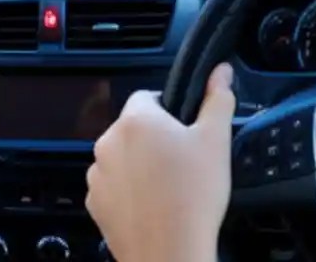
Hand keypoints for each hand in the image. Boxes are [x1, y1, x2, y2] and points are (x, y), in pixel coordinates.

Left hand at [86, 64, 235, 261]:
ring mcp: (97, 175)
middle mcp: (108, 142)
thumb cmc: (193, 196)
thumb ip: (218, 99)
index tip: (186, 132)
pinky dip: (129, 192)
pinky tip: (153, 205)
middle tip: (183, 162)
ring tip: (169, 187)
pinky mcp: (95, 203)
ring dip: (139, 165)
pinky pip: (113, 186)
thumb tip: (220, 71)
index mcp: (135, 120)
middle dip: (155, 139)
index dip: (169, 111)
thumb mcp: (216, 140)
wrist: (170, 253)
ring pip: (122, 158)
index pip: (147, 97)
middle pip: (133, 128)